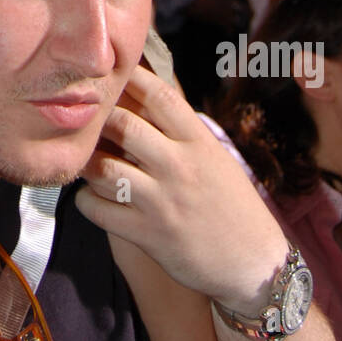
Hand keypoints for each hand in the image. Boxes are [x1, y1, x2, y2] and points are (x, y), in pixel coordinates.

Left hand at [75, 67, 287, 311]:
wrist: (254, 265)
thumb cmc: (234, 207)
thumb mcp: (215, 159)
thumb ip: (182, 132)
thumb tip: (142, 101)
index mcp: (200, 143)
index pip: (160, 96)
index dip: (131, 78)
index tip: (113, 75)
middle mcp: (180, 167)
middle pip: (124, 125)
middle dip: (101, 121)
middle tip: (88, 124)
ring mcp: (162, 202)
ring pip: (104, 168)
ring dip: (88, 163)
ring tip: (88, 163)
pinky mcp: (147, 234)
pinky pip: (98, 210)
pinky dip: (87, 200)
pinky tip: (92, 197)